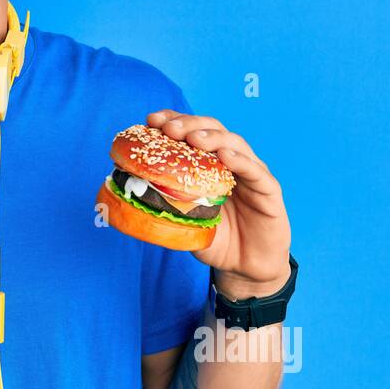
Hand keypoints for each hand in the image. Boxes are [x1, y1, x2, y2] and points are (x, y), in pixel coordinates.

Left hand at [146, 110, 291, 298]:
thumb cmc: (215, 241)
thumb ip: (161, 209)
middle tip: (169, 129)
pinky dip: (242, 161)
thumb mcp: (182, 223)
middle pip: (212, 130)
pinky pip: (256, 172)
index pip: (191, 132)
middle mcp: (230, 161)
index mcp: (208, 164)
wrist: (245, 268)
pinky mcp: (269, 191)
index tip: (151, 120)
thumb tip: (119, 203)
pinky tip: (226, 156)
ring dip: (213, 137)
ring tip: (194, 138)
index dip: (173, 121)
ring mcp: (251, 174)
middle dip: (189, 125)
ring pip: (235, 144)